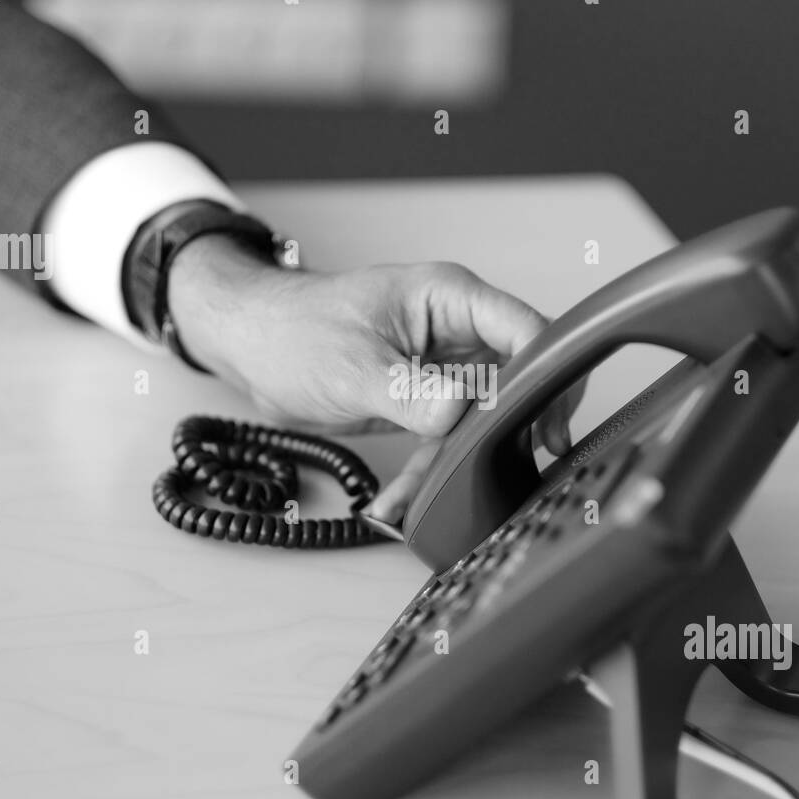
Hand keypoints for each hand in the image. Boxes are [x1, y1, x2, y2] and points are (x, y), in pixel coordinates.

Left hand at [166, 234, 583, 523]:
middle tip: (514, 464)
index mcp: (448, 298)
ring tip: (418, 498)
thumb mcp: (354, 368)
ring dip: (456, 462)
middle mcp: (455, 329)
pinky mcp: (426, 396)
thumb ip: (414, 394)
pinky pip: (447, 437)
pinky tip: (399, 500)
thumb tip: (463, 412)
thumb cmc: (292, 332)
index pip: (526, 328)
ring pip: (481, 419)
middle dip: (510, 428)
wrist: (251, 349)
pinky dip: (428, 471)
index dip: (547, 374)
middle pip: (517, 377)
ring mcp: (443, 364)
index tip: (547, 422)